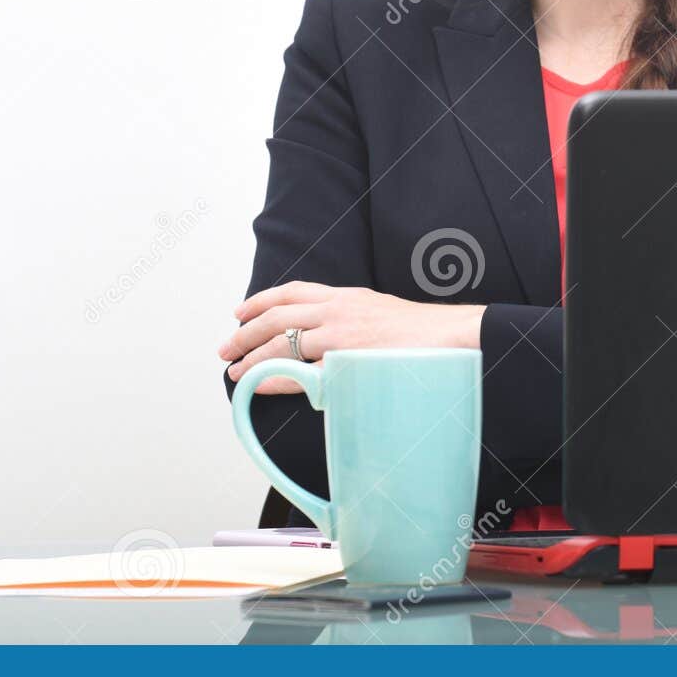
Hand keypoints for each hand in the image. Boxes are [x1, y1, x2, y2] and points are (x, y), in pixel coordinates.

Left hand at [218, 281, 484, 394]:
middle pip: (277, 317)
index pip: (292, 291)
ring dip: (252, 359)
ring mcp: (340, 335)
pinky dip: (273, 378)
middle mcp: (337, 310)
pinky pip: (298, 372)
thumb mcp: (379, 312)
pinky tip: (259, 385)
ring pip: (281, 344)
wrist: (451, 339)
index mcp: (345, 296)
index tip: (240, 312)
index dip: (260, 301)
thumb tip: (329, 337)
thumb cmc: (421, 334)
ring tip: (235, 373)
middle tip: (226, 348)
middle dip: (245, 333)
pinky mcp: (345, 362)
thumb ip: (351, 318)